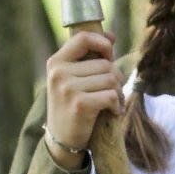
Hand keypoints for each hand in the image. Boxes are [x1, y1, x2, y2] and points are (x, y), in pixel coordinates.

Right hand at [44, 30, 123, 166]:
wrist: (62, 139)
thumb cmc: (72, 105)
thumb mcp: (74, 78)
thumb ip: (90, 57)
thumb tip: (111, 34)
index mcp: (56, 62)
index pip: (84, 37)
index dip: (103, 44)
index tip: (108, 57)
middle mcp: (59, 72)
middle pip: (105, 63)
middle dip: (116, 78)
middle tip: (111, 92)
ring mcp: (67, 88)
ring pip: (111, 79)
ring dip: (118, 92)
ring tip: (111, 103)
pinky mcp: (80, 104)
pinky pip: (111, 95)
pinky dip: (116, 104)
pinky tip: (111, 111)